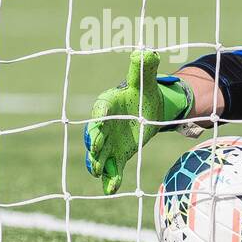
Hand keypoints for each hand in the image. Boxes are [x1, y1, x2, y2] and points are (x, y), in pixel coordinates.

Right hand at [83, 50, 191, 194]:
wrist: (147, 109)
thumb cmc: (143, 93)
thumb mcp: (145, 82)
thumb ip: (144, 69)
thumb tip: (146, 51)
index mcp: (107, 103)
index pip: (101, 110)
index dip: (100, 117)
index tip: (100, 124)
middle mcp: (103, 124)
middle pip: (95, 134)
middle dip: (94, 143)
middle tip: (96, 150)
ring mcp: (108, 141)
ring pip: (99, 154)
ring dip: (97, 163)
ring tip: (98, 172)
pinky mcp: (117, 155)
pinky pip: (112, 168)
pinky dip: (111, 179)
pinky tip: (111, 190)